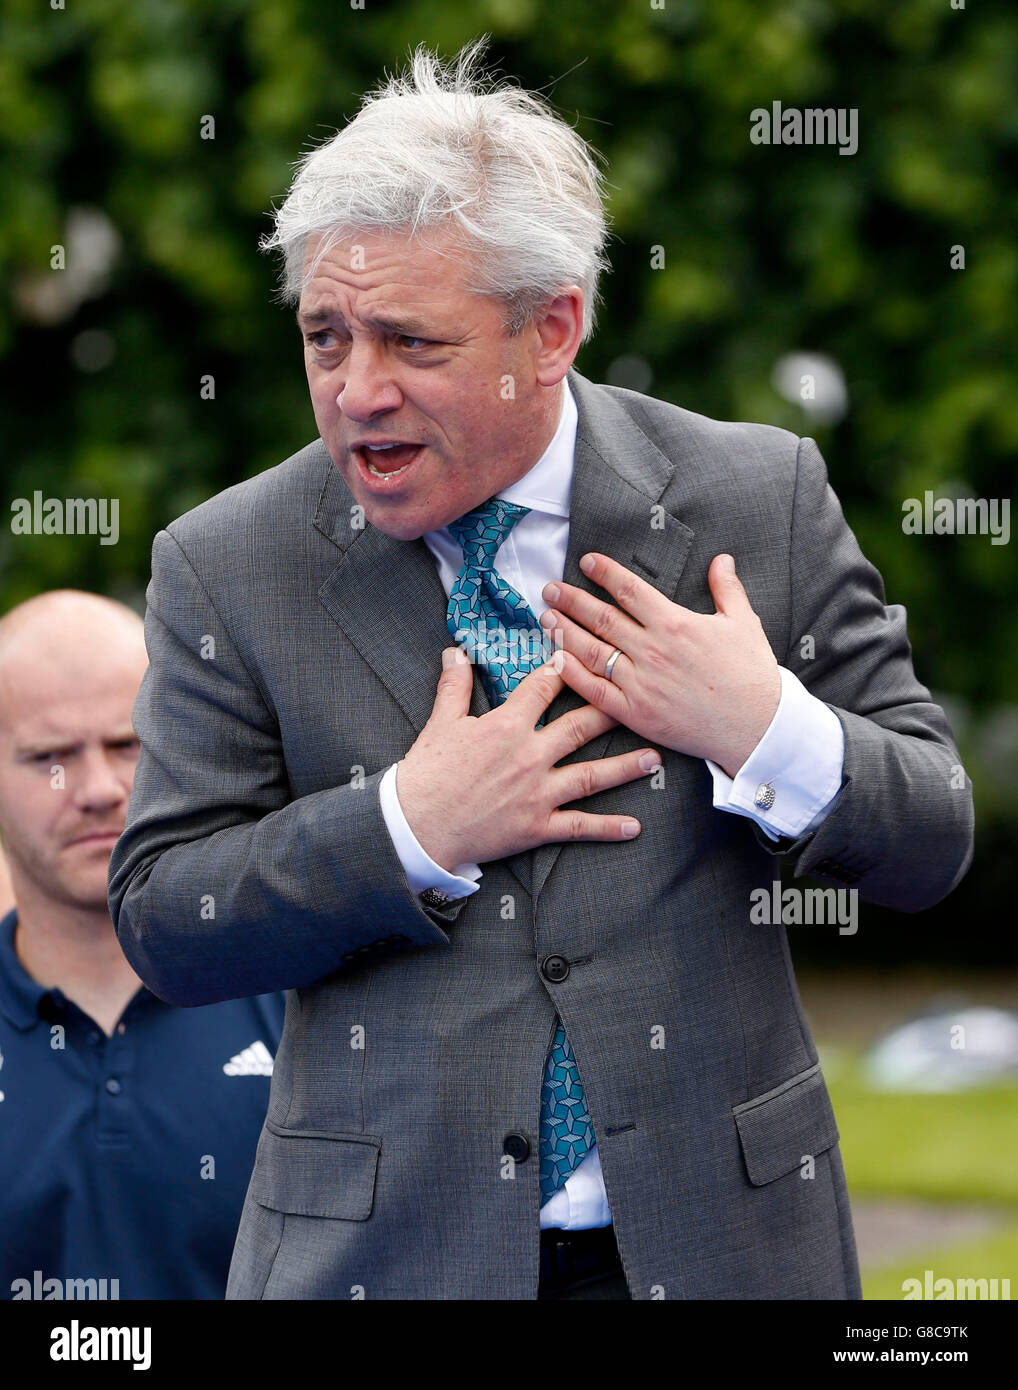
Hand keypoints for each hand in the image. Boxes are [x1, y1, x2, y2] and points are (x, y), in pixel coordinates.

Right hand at [396, 648, 662, 870]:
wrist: (417, 825)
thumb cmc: (428, 773)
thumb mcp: (440, 722)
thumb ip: (454, 685)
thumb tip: (455, 651)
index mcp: (506, 726)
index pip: (543, 688)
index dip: (564, 667)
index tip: (581, 655)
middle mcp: (530, 756)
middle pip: (580, 727)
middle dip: (613, 711)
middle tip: (643, 700)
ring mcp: (537, 793)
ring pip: (591, 776)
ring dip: (626, 766)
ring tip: (655, 758)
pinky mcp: (536, 826)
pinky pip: (578, 826)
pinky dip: (607, 828)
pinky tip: (634, 827)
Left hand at [539, 552, 779, 778]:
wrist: (756, 726)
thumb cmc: (752, 674)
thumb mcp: (744, 623)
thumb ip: (727, 588)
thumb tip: (721, 558)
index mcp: (676, 623)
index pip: (629, 590)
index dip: (604, 572)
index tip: (585, 562)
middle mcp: (653, 650)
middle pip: (602, 617)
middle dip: (571, 599)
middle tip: (549, 588)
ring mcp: (641, 683)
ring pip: (592, 651)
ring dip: (565, 632)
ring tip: (547, 617)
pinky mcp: (636, 713)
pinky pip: (596, 691)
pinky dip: (573, 674)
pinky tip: (556, 659)